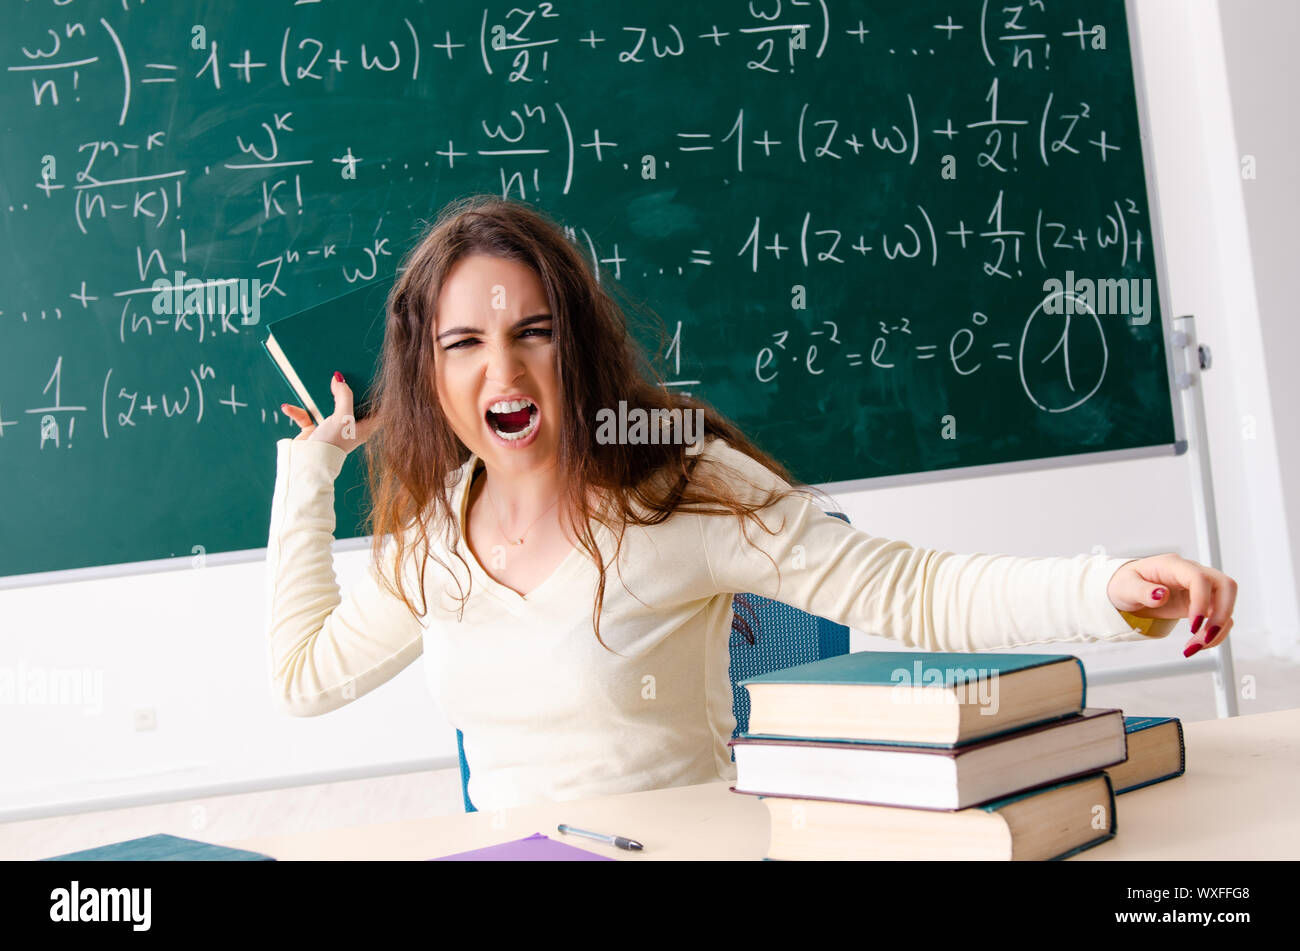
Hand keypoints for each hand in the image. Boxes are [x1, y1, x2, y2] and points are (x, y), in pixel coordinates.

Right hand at [280, 371, 377, 452]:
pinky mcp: (314, 431)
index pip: (377, 410)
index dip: (377, 396)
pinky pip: (306, 416)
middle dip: (345, 390)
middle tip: (343, 372)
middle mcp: (349, 428)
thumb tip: (339, 378)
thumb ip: (344, 395)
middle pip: (350, 404)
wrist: (306, 465)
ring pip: (326, 406)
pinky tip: (288, 407)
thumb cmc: (331, 444)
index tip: (374, 379)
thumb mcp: (342, 417)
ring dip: (317, 397)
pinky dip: (297, 411)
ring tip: (315, 381)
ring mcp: (331, 429)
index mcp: (364, 428)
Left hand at [1106, 553, 1236, 656]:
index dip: (1201, 601)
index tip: (1193, 625)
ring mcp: (1200, 589)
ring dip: (1218, 629)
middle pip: (1226, 586)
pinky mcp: (1201, 604)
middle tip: (1206, 637)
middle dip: (1222, 614)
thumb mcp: (1125, 587)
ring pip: (1226, 604)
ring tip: (1195, 647)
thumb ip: (1142, 591)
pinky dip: (1214, 633)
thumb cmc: (1126, 583)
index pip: (1199, 578)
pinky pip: (1218, 617)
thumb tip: (1161, 595)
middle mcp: (1191, 573)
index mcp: (1172, 565)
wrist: (1128, 589)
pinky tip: (1197, 645)